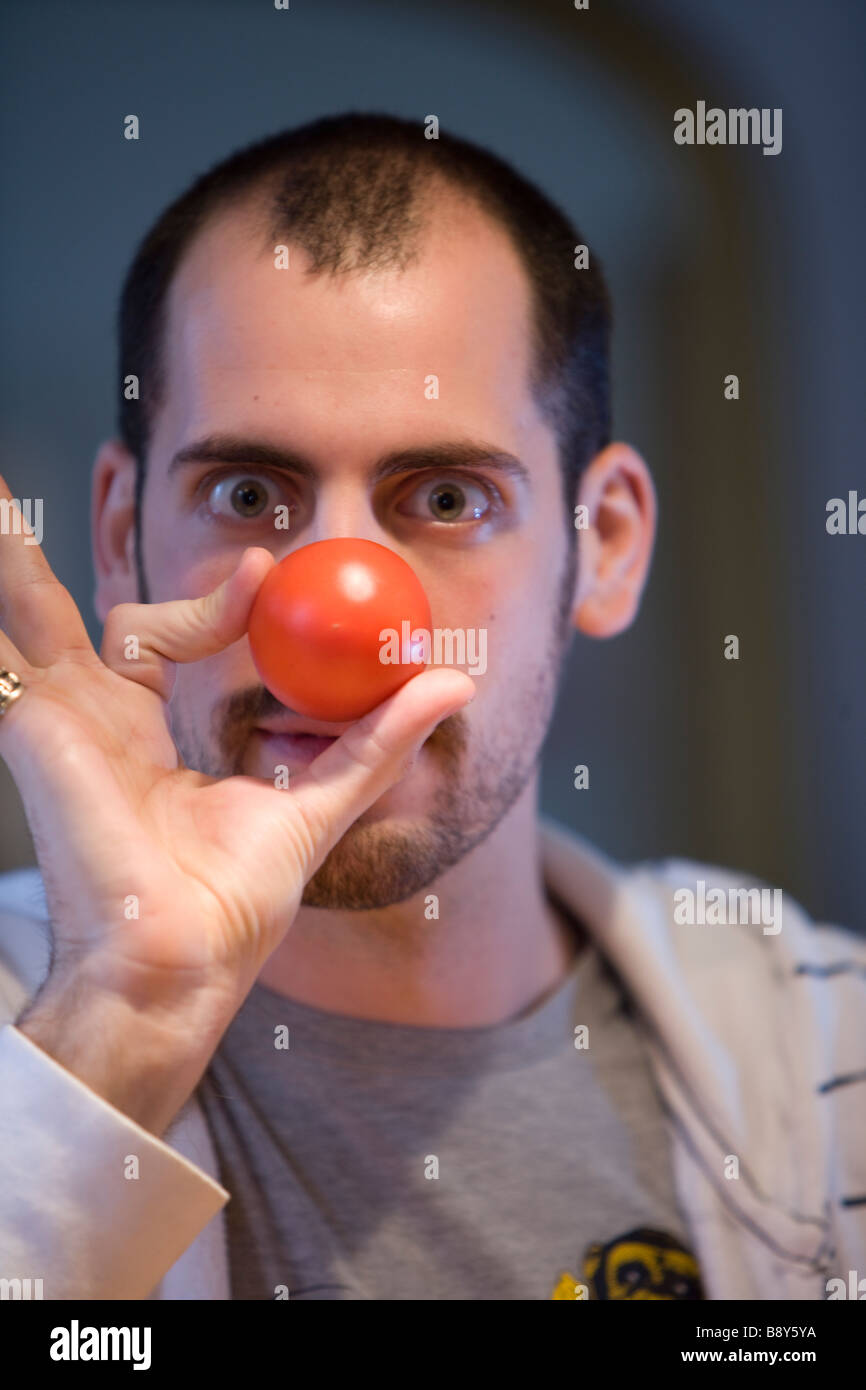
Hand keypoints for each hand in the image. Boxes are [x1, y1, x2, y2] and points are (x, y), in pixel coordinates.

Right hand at [0, 474, 473, 1018]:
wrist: (187, 959)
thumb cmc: (237, 901)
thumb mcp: (320, 802)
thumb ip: (379, 741)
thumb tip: (455, 681)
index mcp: (137, 731)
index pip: (161, 637)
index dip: (211, 604)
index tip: (267, 574)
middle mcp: (89, 718)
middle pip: (67, 613)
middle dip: (45, 556)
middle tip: (32, 490)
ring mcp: (58, 718)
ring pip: (28, 613)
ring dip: (10, 557)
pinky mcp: (39, 727)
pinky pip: (7, 652)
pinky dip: (1, 609)